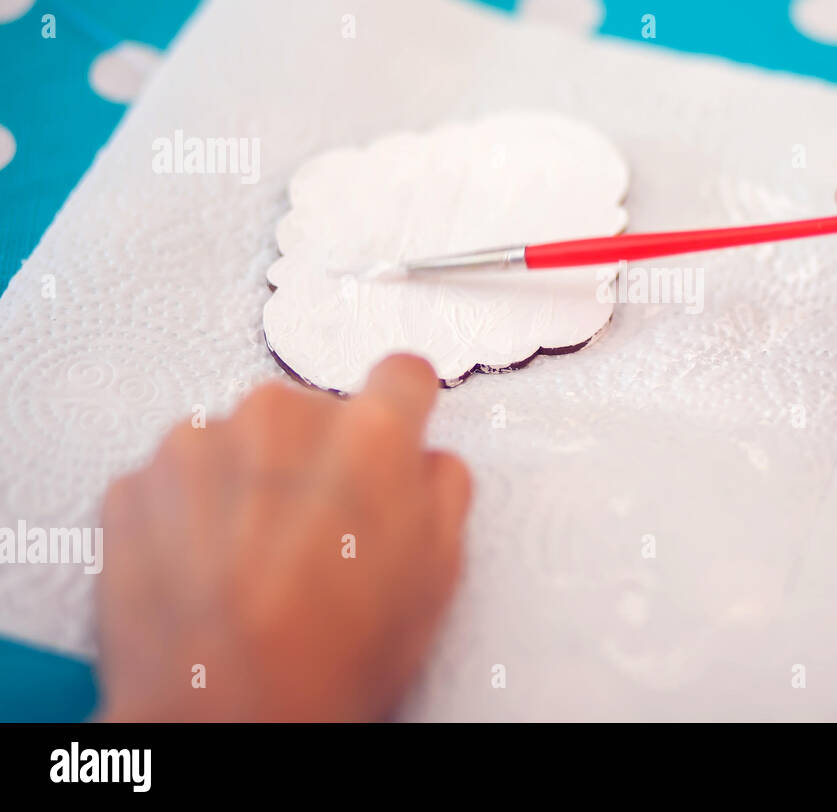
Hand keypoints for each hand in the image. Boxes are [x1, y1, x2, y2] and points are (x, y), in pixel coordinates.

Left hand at [95, 354, 470, 721]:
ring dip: (251, 482)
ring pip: (240, 441)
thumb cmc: (331, 661)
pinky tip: (209, 571)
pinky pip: (178, 477)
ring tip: (256, 562)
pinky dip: (191, 512)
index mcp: (368, 436)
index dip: (403, 410)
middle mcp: (279, 419)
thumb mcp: (436, 578)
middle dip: (319, 459)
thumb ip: (442, 491)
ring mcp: (197, 446)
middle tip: (318, 534)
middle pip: (313, 412)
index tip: (392, 433)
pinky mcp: (135, 483)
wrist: (219, 721)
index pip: (401, 374)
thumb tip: (427, 462)